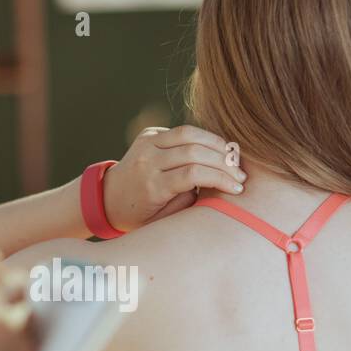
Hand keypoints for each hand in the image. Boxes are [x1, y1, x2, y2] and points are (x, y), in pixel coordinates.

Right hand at [0, 250, 36, 350]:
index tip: (0, 281)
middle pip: (14, 278)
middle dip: (16, 291)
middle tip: (15, 307)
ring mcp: (4, 321)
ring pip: (28, 305)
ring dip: (23, 317)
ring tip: (7, 341)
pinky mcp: (24, 345)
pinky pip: (34, 334)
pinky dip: (28, 343)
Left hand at [101, 125, 244, 231]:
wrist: (108, 197)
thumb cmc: (140, 215)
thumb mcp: (164, 219)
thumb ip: (188, 202)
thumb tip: (216, 184)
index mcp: (151, 186)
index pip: (193, 174)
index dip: (220, 179)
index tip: (238, 188)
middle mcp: (147, 160)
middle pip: (194, 151)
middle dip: (224, 162)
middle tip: (241, 175)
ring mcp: (146, 143)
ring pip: (189, 133)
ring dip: (217, 144)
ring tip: (234, 158)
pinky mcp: (148, 133)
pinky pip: (181, 131)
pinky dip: (202, 138)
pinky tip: (217, 151)